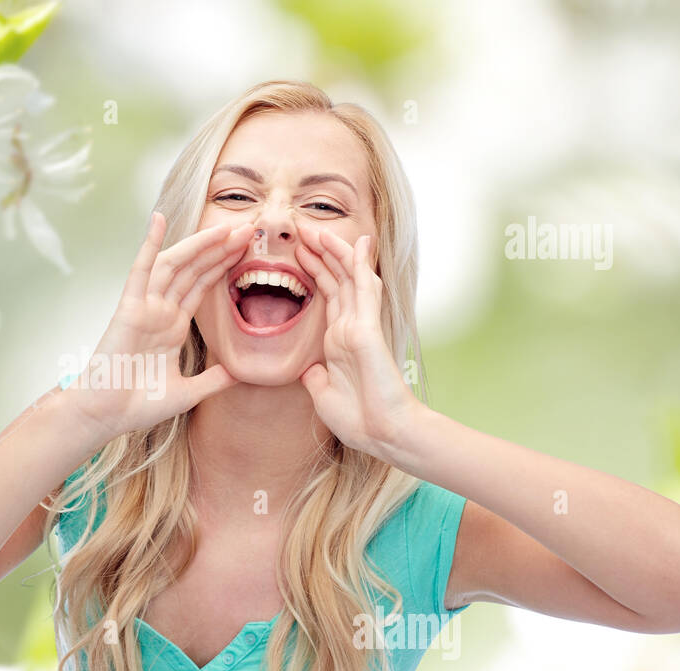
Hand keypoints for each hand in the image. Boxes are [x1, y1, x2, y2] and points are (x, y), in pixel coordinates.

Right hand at [61, 212, 254, 441]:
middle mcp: (161, 312)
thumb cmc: (139, 405)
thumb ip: (214, 379)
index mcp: (173, 327)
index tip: (246, 248)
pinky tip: (158, 219)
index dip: (222, 265)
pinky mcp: (129, 308)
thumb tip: (240, 372)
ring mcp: (145, 307)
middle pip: (194, 270)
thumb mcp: (189, 391)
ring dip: (199, 245)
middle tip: (247, 229)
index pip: (202, 286)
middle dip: (219, 249)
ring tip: (225, 228)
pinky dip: (148, 244)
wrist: (108, 416)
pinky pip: (140, 270)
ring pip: (175, 265)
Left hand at [293, 224, 423, 459]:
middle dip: (320, 254)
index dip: (313, 272)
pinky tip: (356, 244)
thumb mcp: (324, 394)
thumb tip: (310, 370)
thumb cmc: (359, 420)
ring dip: (335, 252)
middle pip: (336, 280)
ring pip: (350, 278)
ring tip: (316, 228)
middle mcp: (350, 329)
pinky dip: (359, 266)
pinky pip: (364, 291)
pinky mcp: (368, 330)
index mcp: (339, 342)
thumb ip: (317, 377)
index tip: (296, 253)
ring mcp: (361, 326)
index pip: (326, 297)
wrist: (383, 434)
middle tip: (301, 229)